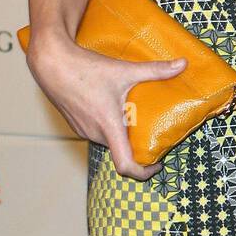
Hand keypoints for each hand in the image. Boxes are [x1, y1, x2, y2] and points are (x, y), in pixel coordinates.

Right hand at [26, 32, 185, 180]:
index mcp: (108, 126)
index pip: (125, 165)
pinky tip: (117, 111)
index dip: (143, 172)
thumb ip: (156, 70)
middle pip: (120, 151)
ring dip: (123, 136)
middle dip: (138, 147)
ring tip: (137, 120)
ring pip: (108, 141)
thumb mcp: (125, 70)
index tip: (156, 163)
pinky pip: (97, 133)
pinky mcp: (76, 124)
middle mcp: (94, 133)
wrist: (52, 63)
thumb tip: (183, 64)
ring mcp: (83, 130)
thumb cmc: (86, 69)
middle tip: (154, 132)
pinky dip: (110, 128)